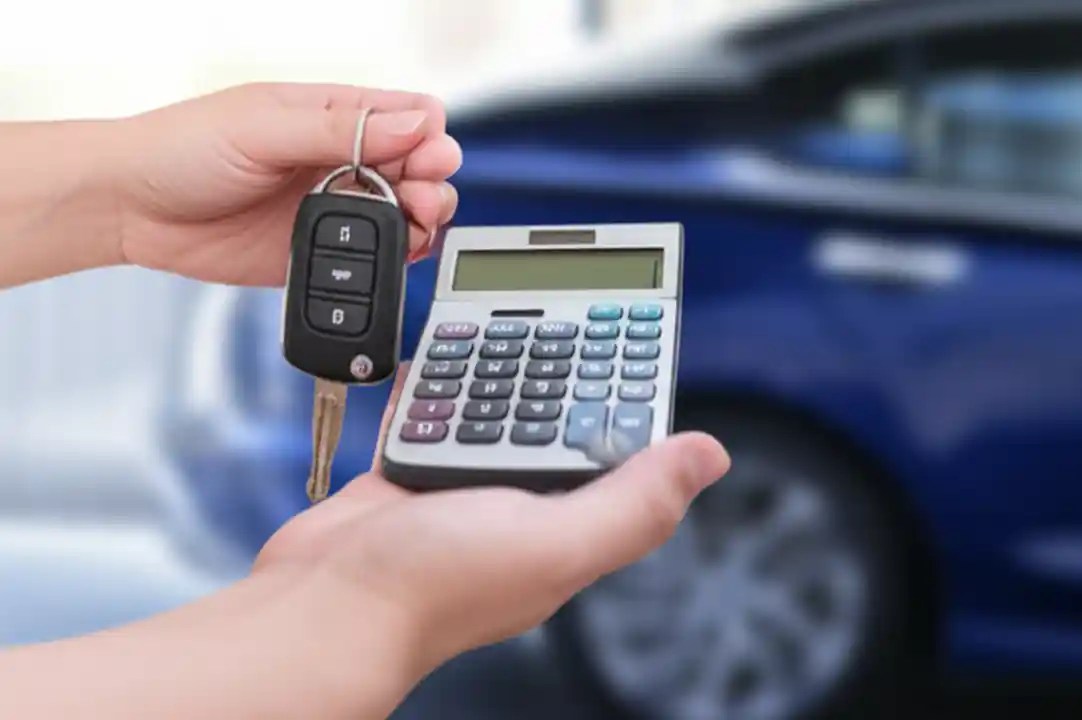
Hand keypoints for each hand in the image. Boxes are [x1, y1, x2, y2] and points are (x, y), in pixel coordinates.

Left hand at [112, 82, 460, 284]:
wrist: (129, 208)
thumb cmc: (181, 148)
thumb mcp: (264, 127)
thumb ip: (341, 129)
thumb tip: (417, 123)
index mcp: (333, 114)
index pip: (411, 116)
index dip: (429, 137)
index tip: (425, 157)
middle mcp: (342, 159)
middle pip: (420, 169)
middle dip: (432, 182)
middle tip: (421, 196)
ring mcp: (333, 208)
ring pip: (406, 215)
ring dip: (421, 221)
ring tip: (412, 226)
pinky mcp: (318, 253)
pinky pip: (373, 259)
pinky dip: (393, 260)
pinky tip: (390, 256)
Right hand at [252, 364, 730, 672]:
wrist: (322, 606)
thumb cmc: (431, 588)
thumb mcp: (556, 542)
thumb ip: (634, 503)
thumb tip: (709, 456)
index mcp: (569, 523)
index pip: (618, 447)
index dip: (629, 392)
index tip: (632, 333)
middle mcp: (522, 507)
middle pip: (555, 418)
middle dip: (558, 367)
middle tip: (559, 312)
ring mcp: (462, 492)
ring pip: (492, 410)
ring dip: (495, 368)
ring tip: (501, 322)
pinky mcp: (407, 480)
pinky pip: (429, 415)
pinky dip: (434, 383)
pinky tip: (436, 353)